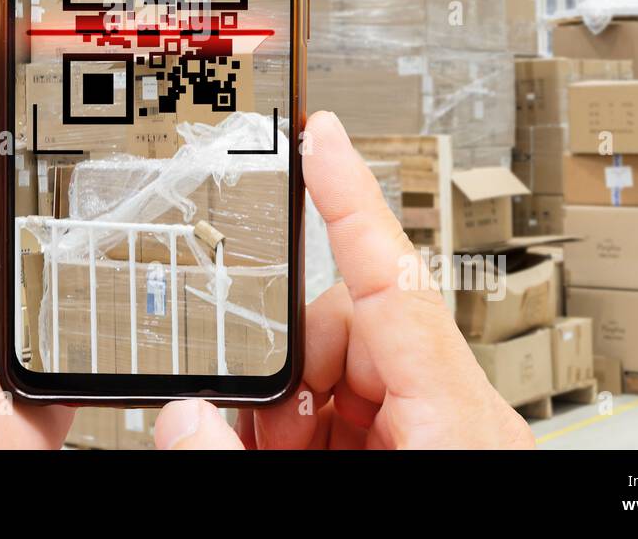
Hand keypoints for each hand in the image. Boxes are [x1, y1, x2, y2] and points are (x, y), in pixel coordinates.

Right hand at [153, 111, 533, 449]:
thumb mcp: (325, 507)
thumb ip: (240, 460)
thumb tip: (183, 417)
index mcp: (454, 420)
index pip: (395, 277)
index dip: (350, 198)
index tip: (323, 136)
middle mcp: (452, 416)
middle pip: (352, 325)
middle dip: (291, 368)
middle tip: (262, 430)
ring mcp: (435, 432)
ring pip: (341, 369)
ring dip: (292, 410)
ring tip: (272, 455)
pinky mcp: (417, 447)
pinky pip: (347, 412)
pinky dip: (302, 431)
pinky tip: (281, 458)